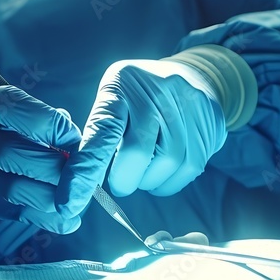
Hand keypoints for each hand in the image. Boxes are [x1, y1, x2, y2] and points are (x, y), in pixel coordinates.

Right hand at [0, 85, 82, 233]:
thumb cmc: (21, 122)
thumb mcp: (32, 109)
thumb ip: (54, 123)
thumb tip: (78, 148)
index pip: (8, 109)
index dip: (47, 123)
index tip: (74, 136)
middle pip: (6, 154)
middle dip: (50, 165)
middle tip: (78, 172)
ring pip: (10, 189)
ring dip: (51, 195)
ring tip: (77, 196)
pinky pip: (16, 213)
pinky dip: (49, 218)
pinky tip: (70, 218)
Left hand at [57, 60, 226, 217]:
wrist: (191, 75)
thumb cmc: (138, 99)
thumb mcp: (113, 102)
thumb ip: (99, 136)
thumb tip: (83, 183)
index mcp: (122, 85)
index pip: (102, 132)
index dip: (85, 170)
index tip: (69, 203)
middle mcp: (157, 91)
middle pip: (137, 152)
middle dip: (123, 179)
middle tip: (120, 181)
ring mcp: (188, 106)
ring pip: (166, 165)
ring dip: (148, 181)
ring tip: (144, 170)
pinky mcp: (210, 124)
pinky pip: (189, 170)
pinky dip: (169, 181)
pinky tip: (163, 170)